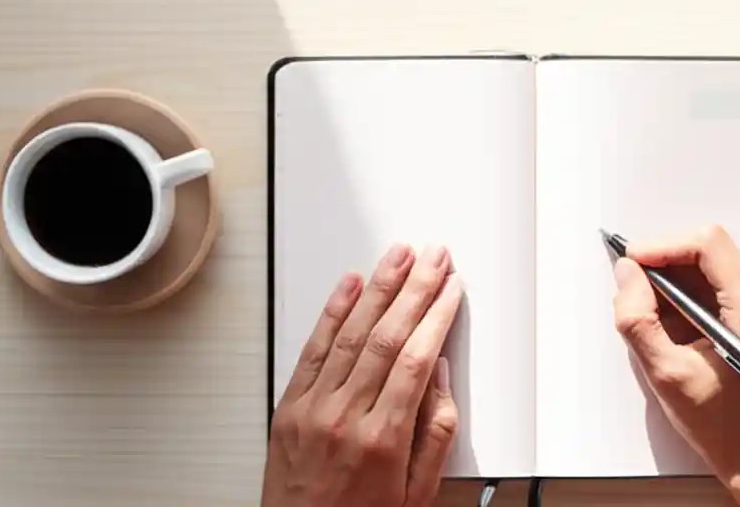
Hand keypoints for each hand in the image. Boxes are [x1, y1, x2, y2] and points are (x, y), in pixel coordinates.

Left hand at [262, 244, 463, 506]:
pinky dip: (332, 312)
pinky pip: (313, 349)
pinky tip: (349, 285)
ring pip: (351, 333)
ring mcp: (313, 408)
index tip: (451, 290)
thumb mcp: (418, 494)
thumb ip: (434, 435)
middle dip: (415, 289)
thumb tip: (439, 380)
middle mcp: (345, 417)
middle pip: (387, 336)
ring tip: (398, 256)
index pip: (416, 358)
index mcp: (382, 439)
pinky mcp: (289, 407)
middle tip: (433, 258)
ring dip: (378, 288)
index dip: (436, 316)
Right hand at [611, 226, 739, 505]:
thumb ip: (639, 320)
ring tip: (656, 311)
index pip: (707, 243)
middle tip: (637, 287)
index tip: (633, 261)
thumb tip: (628, 275)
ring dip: (679, 277)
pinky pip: (724, 279)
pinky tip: (678, 320)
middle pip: (711, 247)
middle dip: (667, 261)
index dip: (662, 245)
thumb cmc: (725, 425)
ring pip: (715, 260)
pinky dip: (694, 290)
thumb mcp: (668, 375)